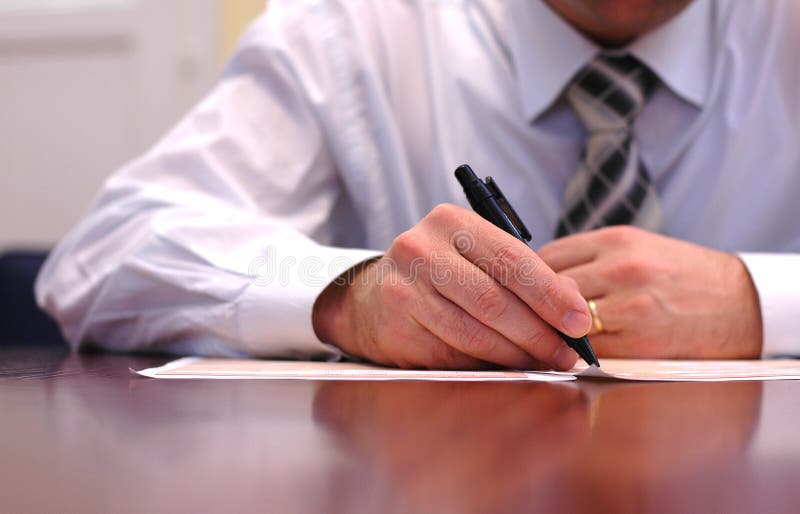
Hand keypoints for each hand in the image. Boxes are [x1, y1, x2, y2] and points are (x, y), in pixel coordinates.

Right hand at [312, 204, 591, 369]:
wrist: (369, 298)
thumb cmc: (439, 274)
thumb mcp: (474, 256)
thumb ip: (518, 274)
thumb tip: (572, 310)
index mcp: (450, 222)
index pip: (511, 259)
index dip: (550, 294)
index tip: (579, 322)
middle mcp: (421, 249)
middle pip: (494, 300)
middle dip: (538, 333)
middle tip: (566, 354)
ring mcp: (403, 290)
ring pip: (475, 333)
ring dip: (516, 355)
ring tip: (542, 363)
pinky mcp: (395, 328)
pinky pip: (453, 356)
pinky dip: (485, 366)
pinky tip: (504, 367)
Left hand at [538, 226, 762, 358]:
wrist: (741, 304)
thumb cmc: (683, 276)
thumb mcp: (638, 247)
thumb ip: (591, 257)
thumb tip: (539, 274)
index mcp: (617, 240)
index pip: (547, 256)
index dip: (529, 276)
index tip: (525, 289)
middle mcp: (620, 267)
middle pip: (548, 287)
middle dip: (534, 304)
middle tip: (526, 317)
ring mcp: (628, 305)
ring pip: (561, 319)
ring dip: (549, 330)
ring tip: (545, 336)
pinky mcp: (638, 341)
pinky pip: (586, 349)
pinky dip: (574, 351)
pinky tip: (571, 351)